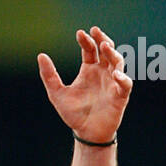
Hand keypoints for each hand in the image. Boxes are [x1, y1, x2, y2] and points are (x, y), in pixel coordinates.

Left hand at [38, 27, 131, 142]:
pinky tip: (115, 75)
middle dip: (102, 38)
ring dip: (112, 53)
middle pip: (106, 50)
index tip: (80, 33)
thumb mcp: (57, 94)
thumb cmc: (74, 114)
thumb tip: (40, 55)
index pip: (90, 49)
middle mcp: (103, 72)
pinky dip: (122, 78)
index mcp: (89, 70)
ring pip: (117, 62)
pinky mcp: (120, 95)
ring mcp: (113, 82)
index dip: (86, 40)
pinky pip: (125, 84)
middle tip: (96, 31)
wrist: (86, 134)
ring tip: (104, 46)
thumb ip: (49, 76)